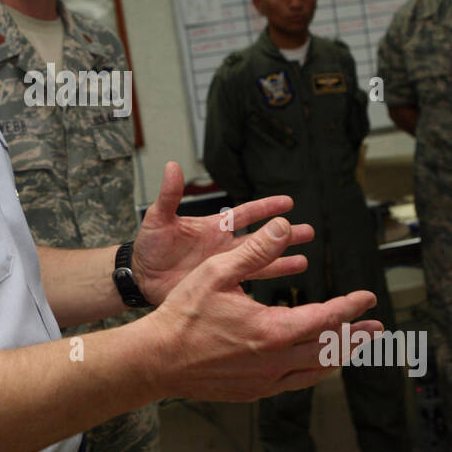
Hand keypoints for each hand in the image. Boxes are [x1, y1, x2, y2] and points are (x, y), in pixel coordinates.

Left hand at [131, 162, 311, 303]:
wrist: (142, 277)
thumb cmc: (148, 246)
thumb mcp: (158, 219)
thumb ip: (169, 196)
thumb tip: (172, 165)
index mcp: (214, 227)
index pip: (245, 213)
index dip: (266, 208)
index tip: (288, 202)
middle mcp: (225, 246)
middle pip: (262, 238)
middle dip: (285, 235)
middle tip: (309, 232)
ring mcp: (226, 267)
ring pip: (261, 262)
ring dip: (282, 260)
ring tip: (304, 260)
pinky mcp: (222, 286)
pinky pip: (250, 284)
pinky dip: (266, 284)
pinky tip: (281, 285)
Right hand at [140, 215, 381, 401]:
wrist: (157, 360)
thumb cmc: (183, 315)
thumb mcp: (218, 272)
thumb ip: (255, 250)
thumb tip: (284, 227)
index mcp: (272, 330)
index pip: (326, 319)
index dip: (351, 307)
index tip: (367, 297)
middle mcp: (275, 361)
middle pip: (330, 349)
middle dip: (355, 336)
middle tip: (375, 327)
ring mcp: (265, 381)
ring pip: (315, 371)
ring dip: (338, 356)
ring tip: (353, 347)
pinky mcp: (252, 392)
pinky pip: (294, 384)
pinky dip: (312, 371)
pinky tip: (313, 364)